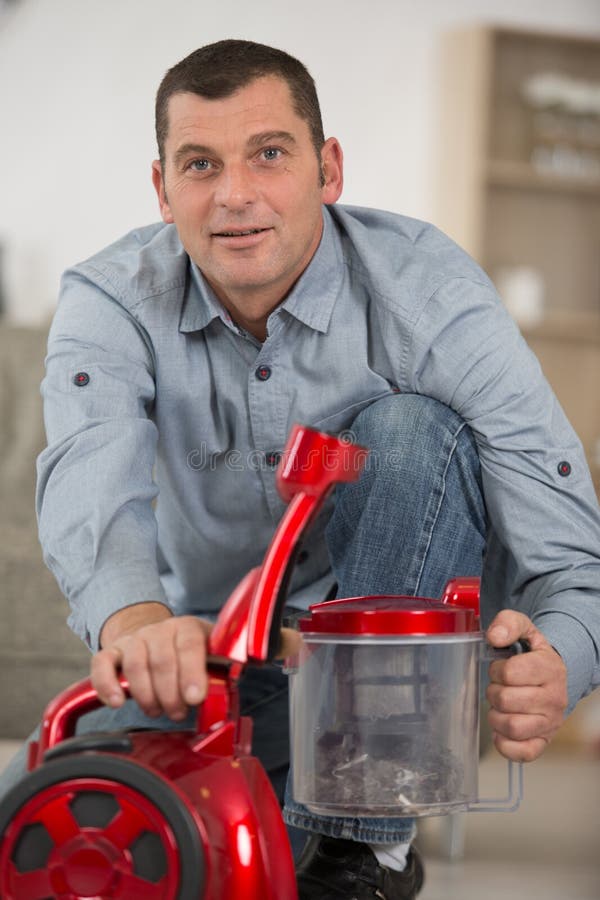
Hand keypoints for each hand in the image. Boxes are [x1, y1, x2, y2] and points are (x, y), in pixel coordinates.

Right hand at [92, 603, 302, 720]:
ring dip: (147, 696)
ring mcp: (135, 641)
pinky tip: (117, 702)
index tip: (197, 697)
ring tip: (160, 710)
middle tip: (180, 711)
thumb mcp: (226, 647)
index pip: (191, 644)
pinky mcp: (112, 653)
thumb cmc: (195, 651)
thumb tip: (300, 645)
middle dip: (172, 694)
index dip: (192, 671)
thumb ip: (263, 647)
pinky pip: (103, 666)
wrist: (151, 634)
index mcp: (192, 628)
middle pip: (161, 661)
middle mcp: (162, 630)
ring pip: (135, 666)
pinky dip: (107, 685)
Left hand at [486, 610, 567, 761]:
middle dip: (494, 692)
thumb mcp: (523, 628)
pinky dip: (505, 745)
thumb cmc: (531, 653)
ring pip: (512, 727)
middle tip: (498, 687)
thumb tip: (494, 637)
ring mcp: (551, 723)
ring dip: (496, 717)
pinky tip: (501, 730)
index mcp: (549, 668)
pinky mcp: (544, 742)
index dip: (496, 670)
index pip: (510, 672)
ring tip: (500, 707)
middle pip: (506, 700)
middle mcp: (554, 698)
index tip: (500, 668)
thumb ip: (507, 623)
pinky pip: (522, 753)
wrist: (553, 675)